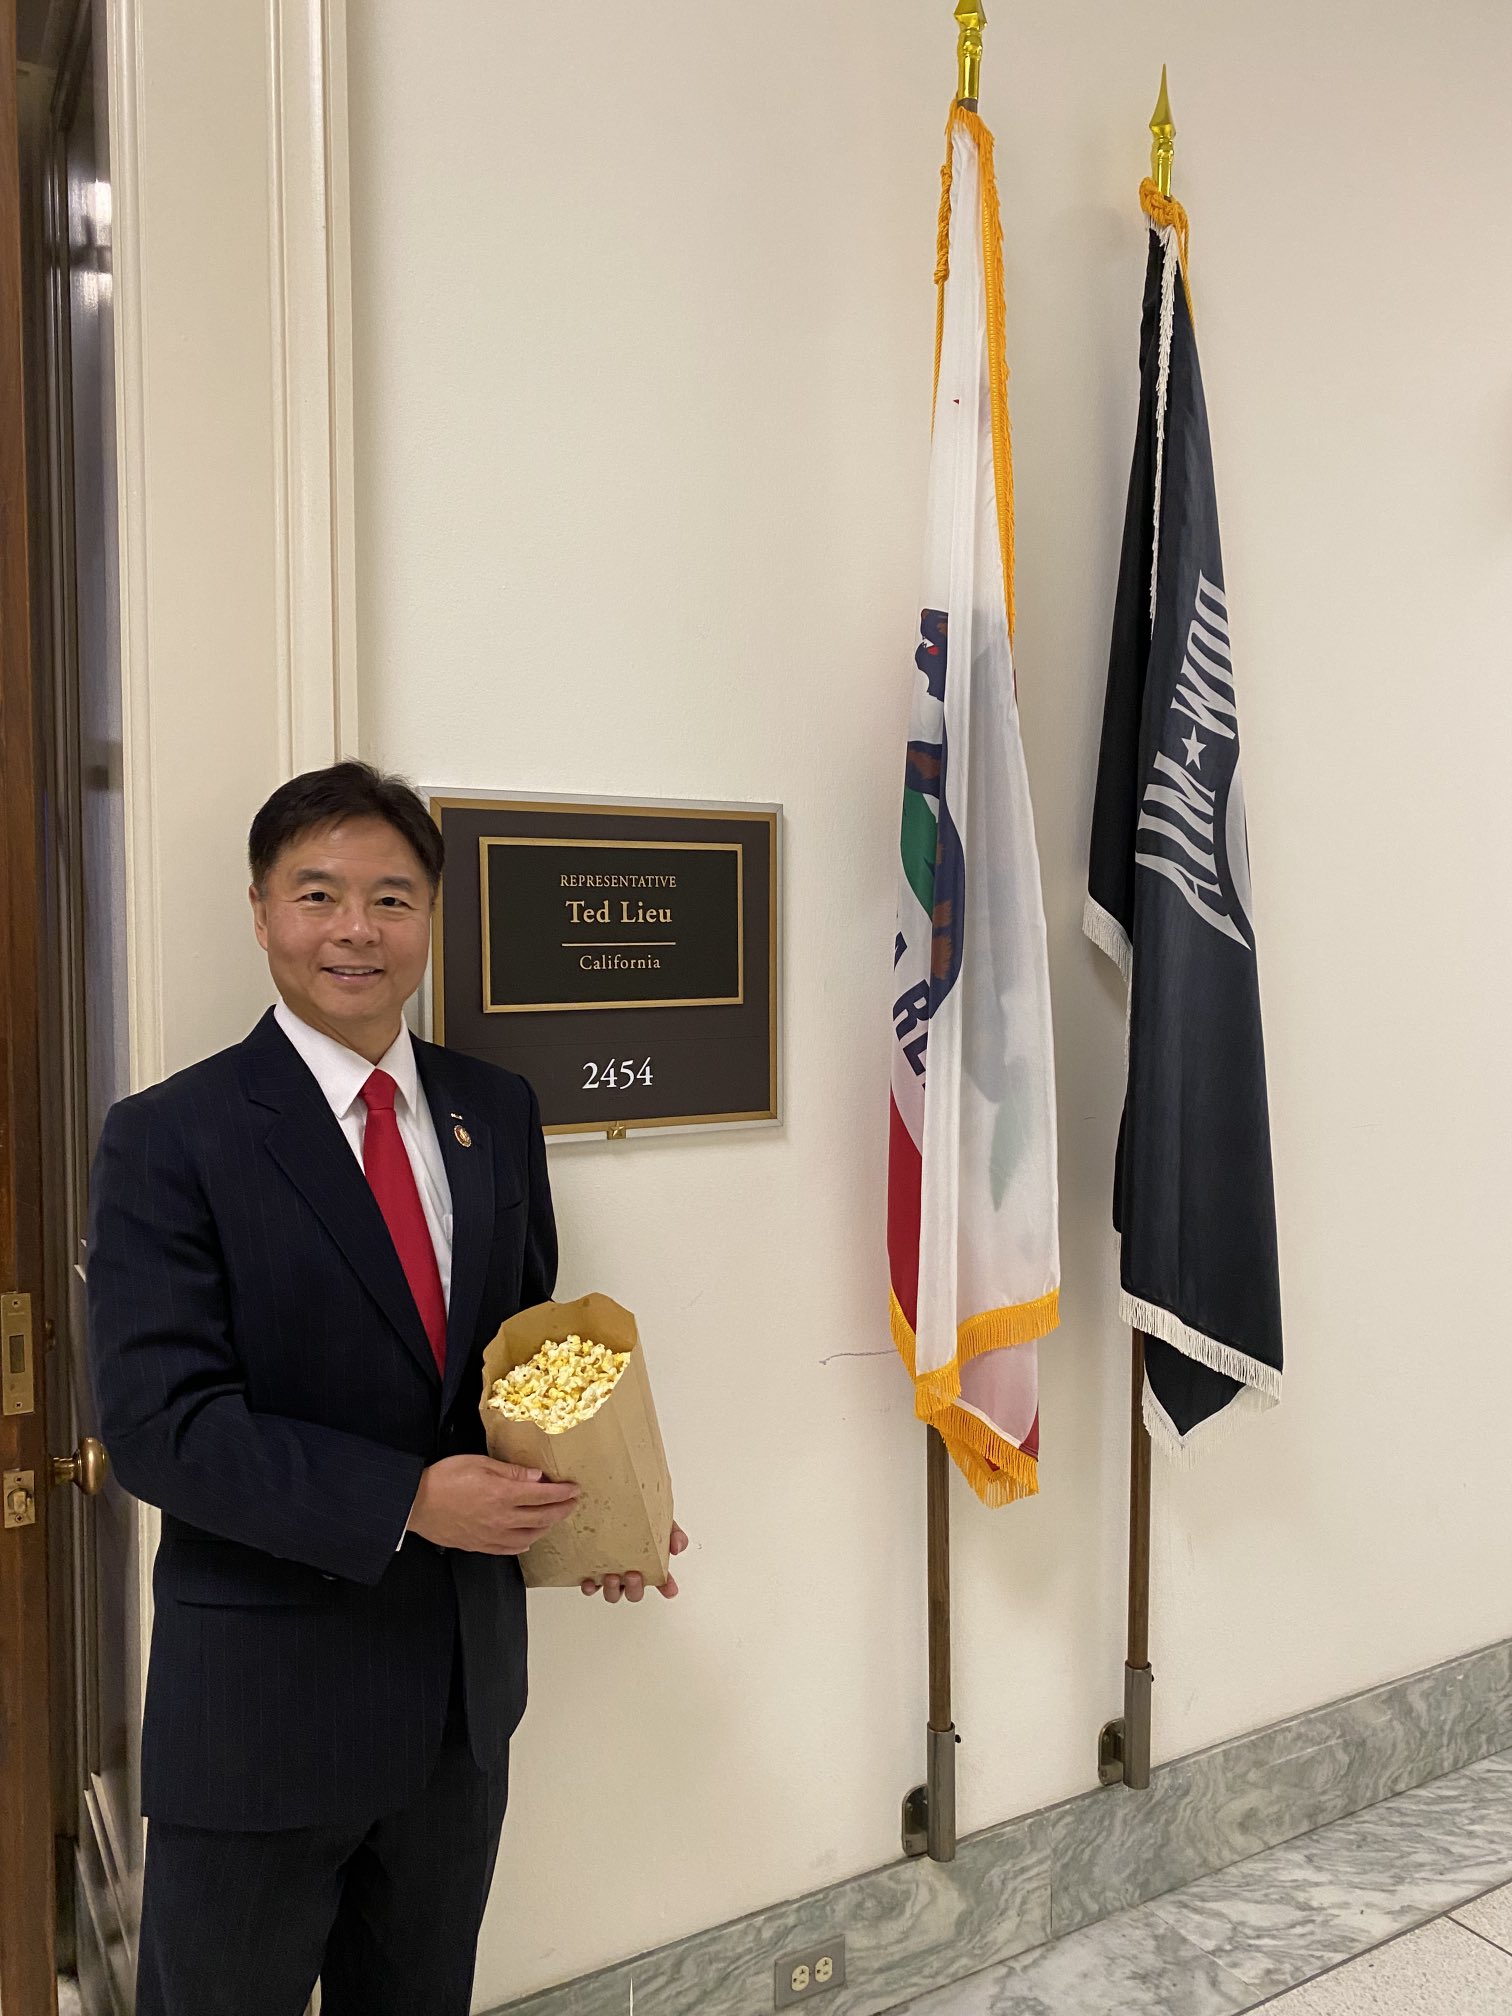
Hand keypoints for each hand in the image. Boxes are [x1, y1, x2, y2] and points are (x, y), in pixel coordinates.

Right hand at [406, 1456, 578, 1555]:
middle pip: (542, 1517)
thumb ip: (511, 1472)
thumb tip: (537, 1477)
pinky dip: (524, 1544)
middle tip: (572, 1503)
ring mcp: (492, 1535)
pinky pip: (509, 1549)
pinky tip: (528, 1539)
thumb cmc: (444, 1478)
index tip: (574, 1489)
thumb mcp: (480, 1463)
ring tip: (554, 1518)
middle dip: (562, 1510)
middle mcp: (502, 1519)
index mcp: (504, 1495)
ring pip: (530, 1535)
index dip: (562, 1493)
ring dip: (547, 1527)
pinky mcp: (480, 1545)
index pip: (543, 1496)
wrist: (416, 1503)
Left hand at [581, 1521, 688, 1603]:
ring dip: (612, 1590)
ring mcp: (609, 1572)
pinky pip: (590, 1586)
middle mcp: (628, 1571)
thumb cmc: (636, 1515)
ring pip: (612, 1594)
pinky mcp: (590, 1569)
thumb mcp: (660, 1520)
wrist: (611, 1501)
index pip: (660, 1579)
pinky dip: (590, 1587)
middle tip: (633, 1574)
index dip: (666, 1587)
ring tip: (611, 1576)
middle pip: (634, 1593)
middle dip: (635, 1588)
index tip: (670, 1590)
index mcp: (647, 1563)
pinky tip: (590, 1582)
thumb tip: (676, 1547)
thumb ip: (674, 1533)